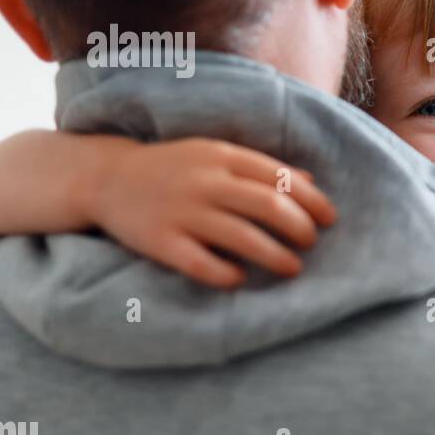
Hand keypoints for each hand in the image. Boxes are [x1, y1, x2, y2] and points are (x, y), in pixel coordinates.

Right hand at [85, 137, 336, 287]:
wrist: (105, 178)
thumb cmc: (174, 168)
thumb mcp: (216, 154)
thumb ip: (260, 166)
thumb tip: (310, 180)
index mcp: (222, 156)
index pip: (280, 178)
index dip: (312, 200)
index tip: (329, 219)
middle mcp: (204, 182)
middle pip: (269, 207)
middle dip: (300, 229)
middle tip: (311, 243)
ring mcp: (181, 212)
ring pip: (243, 237)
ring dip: (276, 256)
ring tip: (293, 267)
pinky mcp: (160, 241)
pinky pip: (201, 263)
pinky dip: (227, 274)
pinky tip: (241, 279)